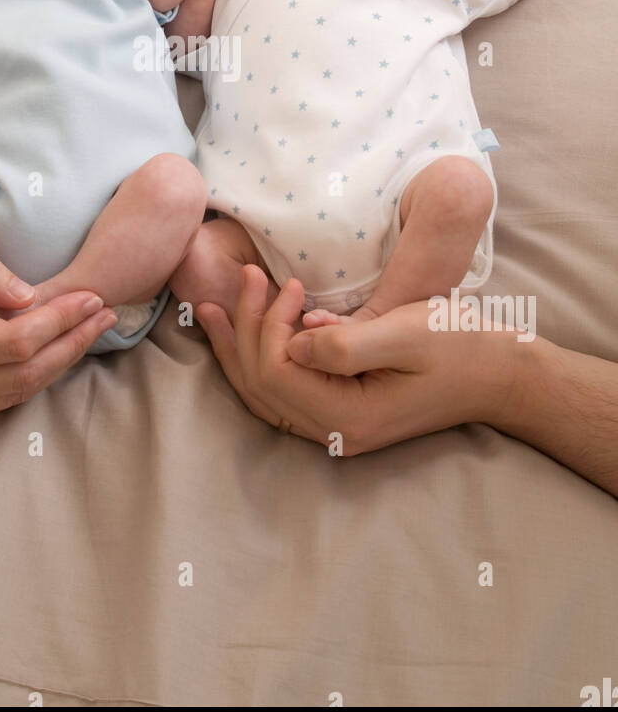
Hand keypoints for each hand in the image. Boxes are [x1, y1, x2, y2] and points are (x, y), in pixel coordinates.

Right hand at [0, 236, 117, 425]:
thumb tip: (29, 294)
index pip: (13, 343)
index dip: (60, 321)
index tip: (92, 296)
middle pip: (24, 374)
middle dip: (72, 342)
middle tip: (105, 311)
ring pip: (18, 393)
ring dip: (61, 361)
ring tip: (92, 326)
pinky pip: (0, 399)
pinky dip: (35, 373)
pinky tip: (58, 346)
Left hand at [199, 266, 520, 452]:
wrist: (499, 374)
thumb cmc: (458, 345)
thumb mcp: (406, 333)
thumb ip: (345, 342)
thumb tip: (294, 340)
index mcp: (348, 417)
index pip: (276, 373)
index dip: (265, 325)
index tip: (284, 282)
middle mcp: (336, 434)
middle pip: (261, 386)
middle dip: (243, 330)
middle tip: (246, 277)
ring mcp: (337, 429)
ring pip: (264, 394)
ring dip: (239, 347)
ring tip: (213, 309)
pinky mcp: (341, 414)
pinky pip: (283, 393)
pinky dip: (258, 361)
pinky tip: (244, 335)